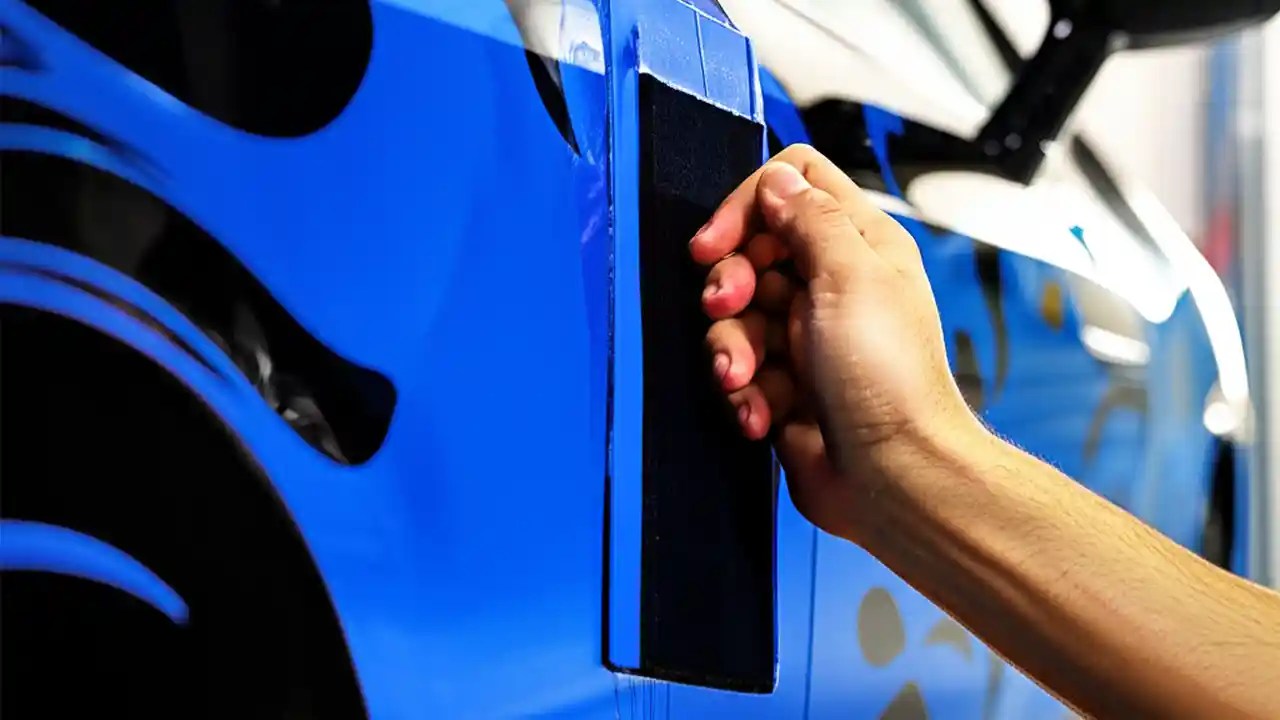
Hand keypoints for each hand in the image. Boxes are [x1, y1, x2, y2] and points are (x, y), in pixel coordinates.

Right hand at [690, 144, 978, 541]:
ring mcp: (805, 338)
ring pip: (735, 318)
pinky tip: (760, 414)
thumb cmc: (887, 379)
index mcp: (859, 245)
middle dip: (728, 284)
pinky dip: (743, 393)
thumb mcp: (850, 277)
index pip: (791, 186)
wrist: (893, 477)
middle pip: (750, 252)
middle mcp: (831, 285)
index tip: (715, 242)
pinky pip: (739, 371)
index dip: (746, 206)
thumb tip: (777, 181)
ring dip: (730, 349)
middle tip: (726, 307)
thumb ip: (810, 218)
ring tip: (744, 380)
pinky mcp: (784, 385)